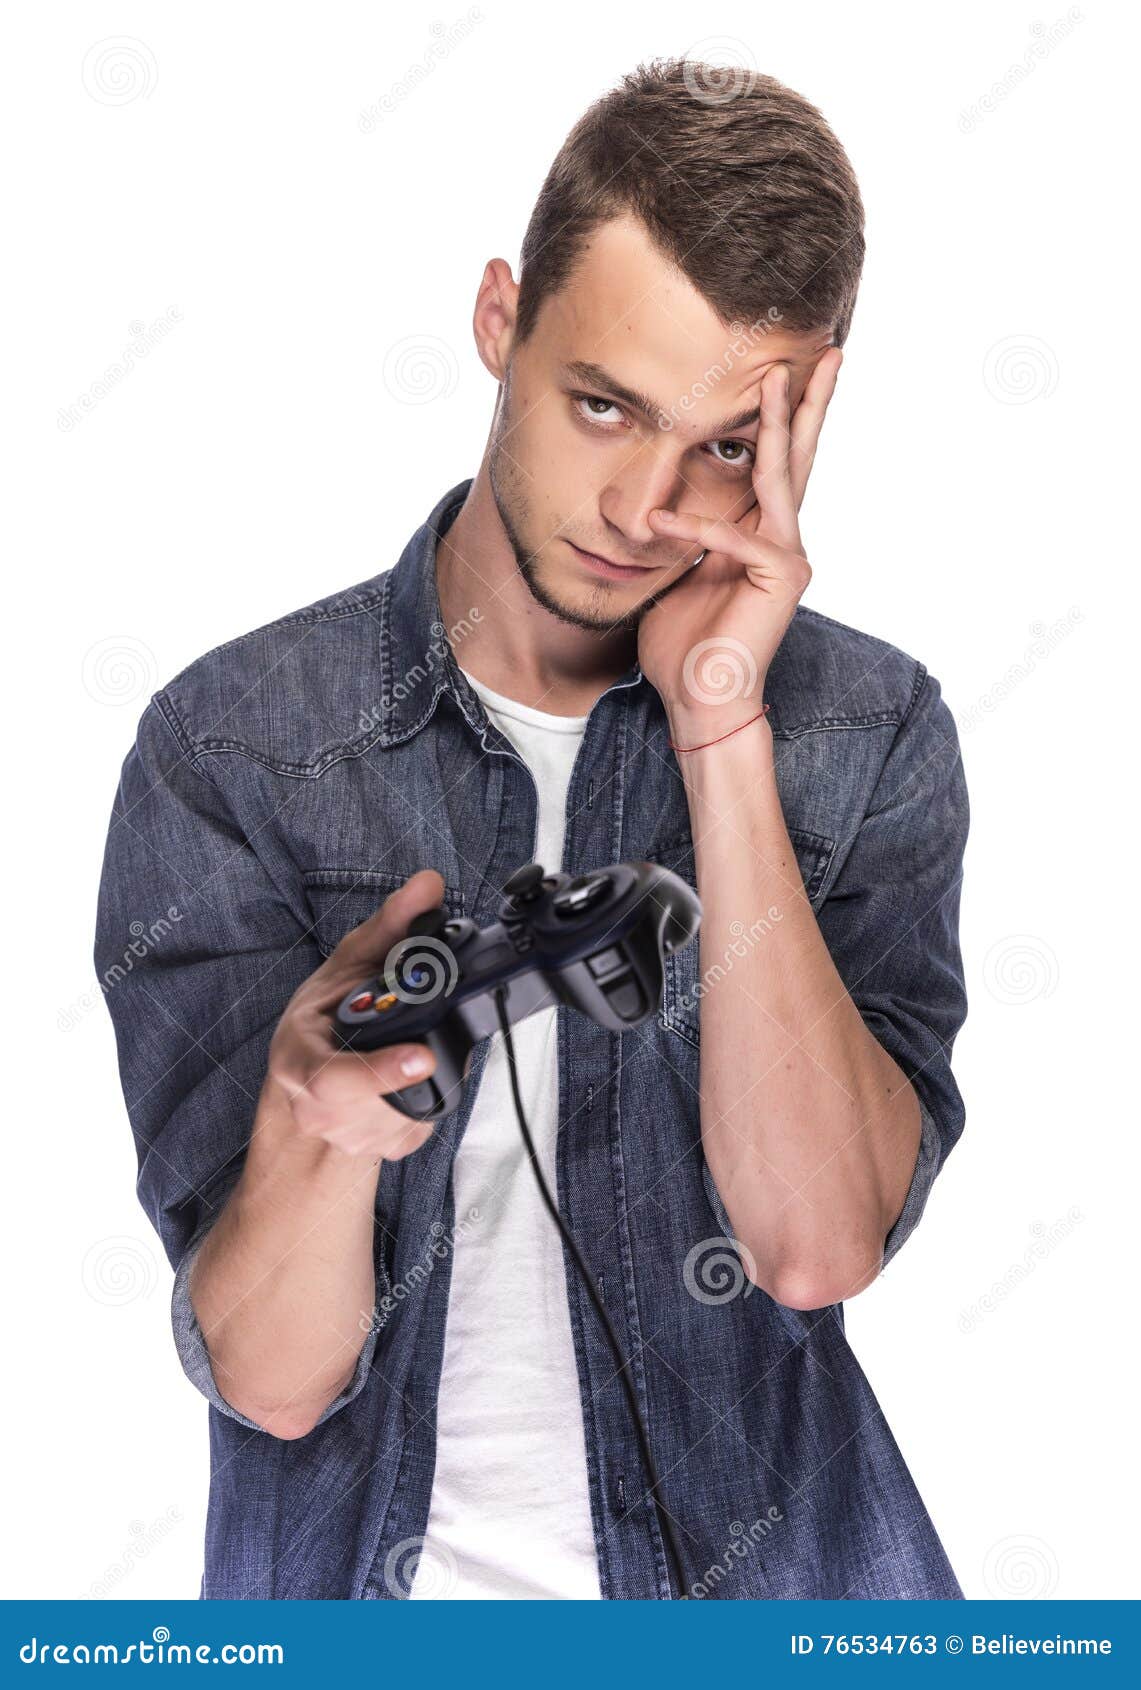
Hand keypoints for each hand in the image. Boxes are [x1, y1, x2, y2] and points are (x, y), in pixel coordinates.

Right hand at [264, 869, 445, 1159]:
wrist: (311, 1081)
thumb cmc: (323, 1022)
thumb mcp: (347, 966)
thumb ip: (389, 925)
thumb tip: (429, 885)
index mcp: (299, 1060)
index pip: (334, 1079)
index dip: (379, 1072)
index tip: (421, 1058)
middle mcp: (319, 1108)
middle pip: (383, 1099)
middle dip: (414, 1068)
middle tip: (426, 1042)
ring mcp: (351, 1136)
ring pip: (412, 1111)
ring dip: (425, 1076)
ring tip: (412, 1050)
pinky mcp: (384, 1149)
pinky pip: (424, 1125)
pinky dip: (429, 1094)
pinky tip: (413, 1074)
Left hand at [637, 350, 842, 736]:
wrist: (701, 697)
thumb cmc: (682, 644)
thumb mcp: (672, 574)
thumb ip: (676, 534)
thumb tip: (650, 501)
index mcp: (757, 533)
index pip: (773, 464)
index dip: (780, 418)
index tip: (787, 369)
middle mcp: (781, 538)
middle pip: (799, 456)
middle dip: (808, 400)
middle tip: (824, 349)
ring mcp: (788, 555)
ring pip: (783, 476)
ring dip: (778, 423)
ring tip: (777, 376)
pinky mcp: (782, 578)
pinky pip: (735, 537)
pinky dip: (696, 528)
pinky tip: (659, 522)